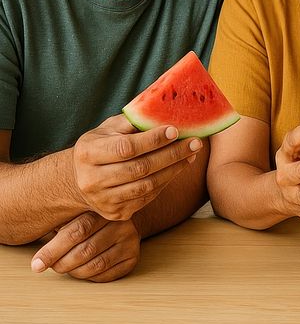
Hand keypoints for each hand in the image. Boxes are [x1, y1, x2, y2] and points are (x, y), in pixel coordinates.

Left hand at [30, 212, 139, 281]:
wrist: (122, 223)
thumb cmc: (88, 221)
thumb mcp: (74, 215)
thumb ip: (58, 225)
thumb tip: (33, 249)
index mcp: (103, 211)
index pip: (76, 232)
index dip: (53, 250)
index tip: (36, 264)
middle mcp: (121, 225)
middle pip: (86, 250)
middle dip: (62, 263)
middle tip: (50, 267)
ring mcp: (130, 242)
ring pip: (96, 265)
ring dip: (74, 272)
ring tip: (65, 268)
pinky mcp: (133, 258)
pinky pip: (106, 275)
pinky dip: (89, 277)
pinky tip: (82, 270)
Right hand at [73, 115, 202, 220]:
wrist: (80, 179)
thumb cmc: (102, 146)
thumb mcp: (109, 129)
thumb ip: (133, 121)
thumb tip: (165, 110)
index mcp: (87, 153)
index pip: (125, 148)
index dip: (152, 140)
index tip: (175, 130)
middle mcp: (91, 180)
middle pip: (140, 168)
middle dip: (172, 154)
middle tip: (195, 142)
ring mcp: (103, 199)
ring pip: (146, 185)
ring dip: (174, 169)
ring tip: (192, 154)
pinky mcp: (116, 212)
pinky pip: (147, 197)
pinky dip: (166, 182)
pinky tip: (178, 168)